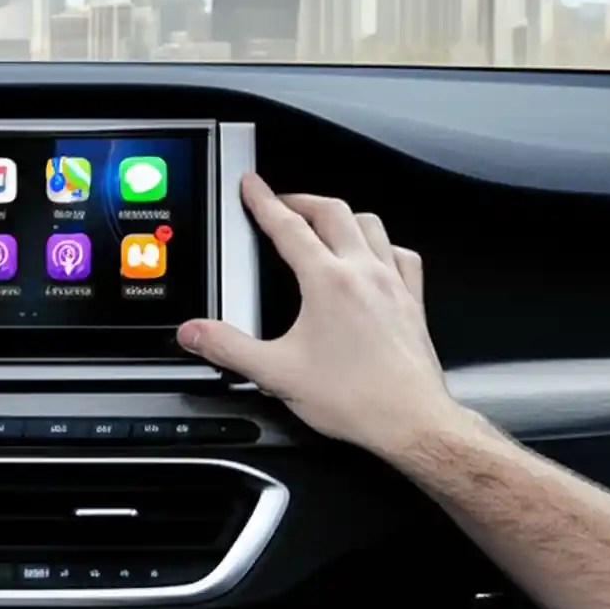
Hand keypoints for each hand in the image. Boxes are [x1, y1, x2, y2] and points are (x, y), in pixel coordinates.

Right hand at [178, 173, 469, 455]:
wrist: (412, 422)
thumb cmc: (356, 399)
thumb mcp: (277, 374)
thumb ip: (229, 348)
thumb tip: (196, 333)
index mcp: (327, 282)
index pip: (288, 227)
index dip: (264, 201)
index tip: (252, 186)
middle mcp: (364, 274)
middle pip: (333, 212)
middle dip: (301, 200)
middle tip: (282, 202)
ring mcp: (394, 285)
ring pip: (371, 225)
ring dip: (343, 216)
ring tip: (325, 221)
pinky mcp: (413, 303)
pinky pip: (403, 256)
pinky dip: (384, 246)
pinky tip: (377, 257)